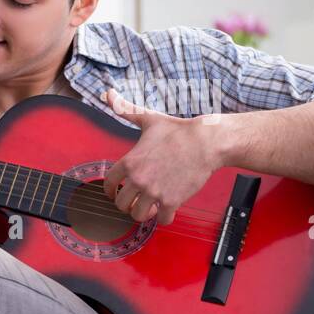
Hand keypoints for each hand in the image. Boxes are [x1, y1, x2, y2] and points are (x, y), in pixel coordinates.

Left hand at [101, 89, 221, 225]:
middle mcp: (139, 179)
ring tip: (150, 207)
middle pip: (121, 204)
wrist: (205, 142)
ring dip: (143, 213)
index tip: (117, 193)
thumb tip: (107, 93)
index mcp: (129, 162)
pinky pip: (161, 220)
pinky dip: (163, 217)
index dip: (111, 191)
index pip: (109, 185)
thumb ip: (124, 109)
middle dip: (127, 204)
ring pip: (138, 215)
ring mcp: (154, 192)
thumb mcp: (148, 118)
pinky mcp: (171, 201)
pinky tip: (166, 209)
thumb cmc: (178, 131)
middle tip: (136, 200)